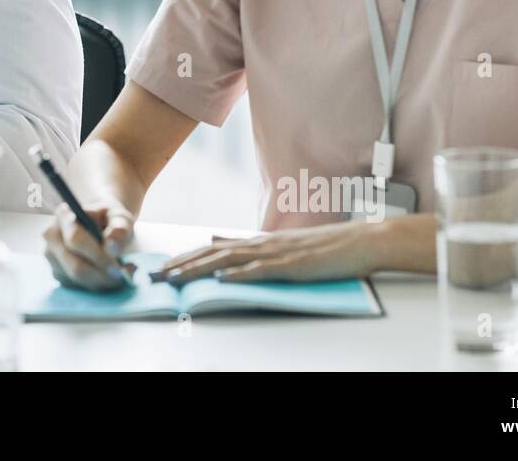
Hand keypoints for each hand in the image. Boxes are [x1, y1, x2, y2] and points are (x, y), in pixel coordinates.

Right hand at [41, 201, 137, 291]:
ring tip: (123, 271)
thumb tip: (112, 247)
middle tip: (125, 274)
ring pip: (78, 279)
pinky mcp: (58, 273)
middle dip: (103, 275)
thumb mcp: (120, 216)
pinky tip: (110, 274)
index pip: (76, 240)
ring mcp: (52, 257)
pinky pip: (78, 286)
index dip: (98, 256)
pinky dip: (98, 284)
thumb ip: (120, 228)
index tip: (118, 265)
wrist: (101, 223)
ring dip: (103, 281)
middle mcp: (52, 236)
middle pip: (75, 265)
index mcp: (64, 215)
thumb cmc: (109, 218)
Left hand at [156, 220, 381, 284]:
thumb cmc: (324, 247)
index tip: (162, 268)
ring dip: (199, 270)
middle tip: (156, 277)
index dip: (185, 257)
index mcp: (258, 241)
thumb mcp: (279, 244)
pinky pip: (262, 270)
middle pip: (212, 253)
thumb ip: (246, 244)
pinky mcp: (293, 266)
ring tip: (176, 278)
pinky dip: (240, 275)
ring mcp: (276, 254)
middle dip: (181, 265)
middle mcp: (261, 244)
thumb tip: (215, 239)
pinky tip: (222, 279)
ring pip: (229, 261)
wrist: (361, 240)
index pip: (212, 248)